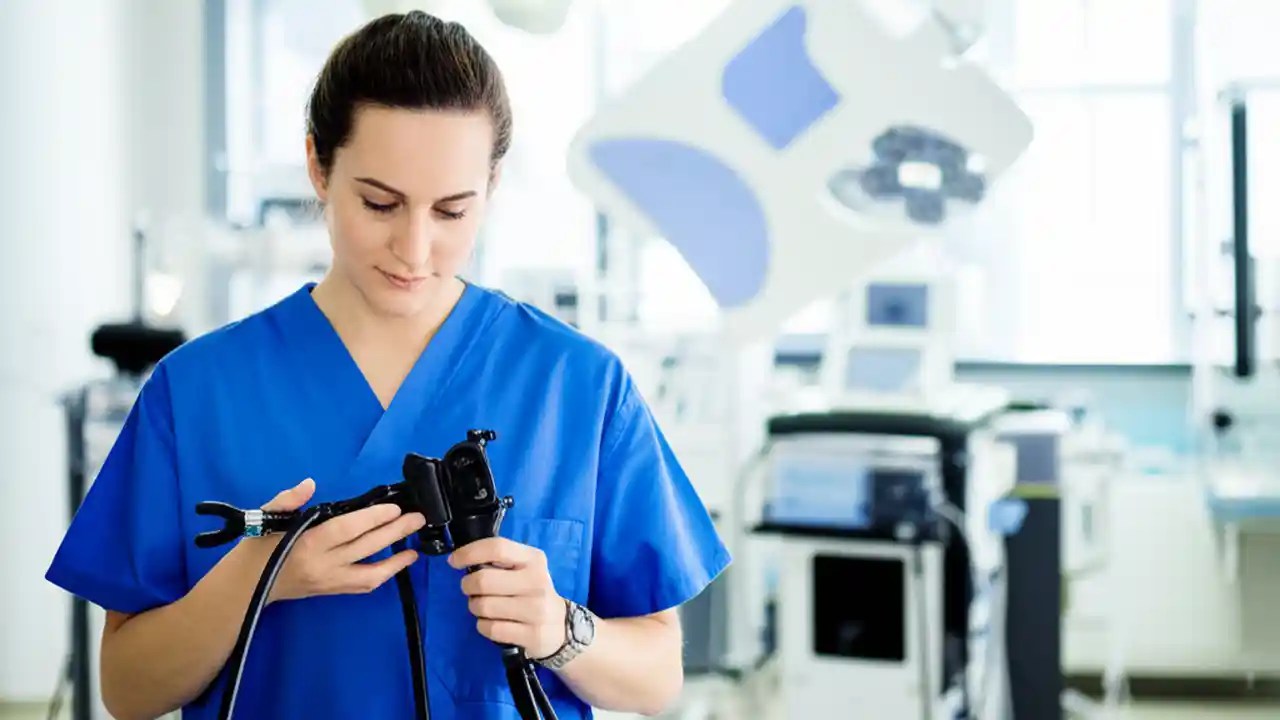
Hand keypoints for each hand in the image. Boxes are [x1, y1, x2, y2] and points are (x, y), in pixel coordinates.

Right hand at [250, 478, 426, 603]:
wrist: (244, 587)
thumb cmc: (255, 547)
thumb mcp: (265, 517)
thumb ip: (288, 500)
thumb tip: (310, 484)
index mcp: (306, 543)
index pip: (347, 530)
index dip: (373, 518)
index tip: (394, 508)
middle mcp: (322, 565)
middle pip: (366, 548)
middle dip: (395, 533)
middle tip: (417, 519)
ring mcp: (328, 581)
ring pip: (370, 574)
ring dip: (396, 561)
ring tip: (415, 547)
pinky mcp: (331, 591)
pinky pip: (362, 586)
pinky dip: (383, 575)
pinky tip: (398, 564)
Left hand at [448, 538, 566, 659]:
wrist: (560, 627)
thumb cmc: (532, 592)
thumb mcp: (525, 568)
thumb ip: (499, 560)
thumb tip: (462, 559)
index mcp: (533, 559)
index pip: (497, 548)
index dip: (469, 553)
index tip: (454, 561)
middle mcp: (537, 581)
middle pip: (483, 580)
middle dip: (468, 586)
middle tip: (471, 589)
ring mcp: (536, 610)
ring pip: (483, 606)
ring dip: (475, 607)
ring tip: (484, 607)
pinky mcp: (532, 635)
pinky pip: (490, 628)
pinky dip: (483, 626)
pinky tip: (493, 622)